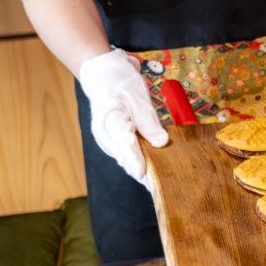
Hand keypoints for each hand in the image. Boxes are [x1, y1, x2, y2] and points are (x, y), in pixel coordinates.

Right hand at [78, 49, 168, 188]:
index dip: (134, 160)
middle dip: (144, 173)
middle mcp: (105, 136)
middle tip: (162, 189)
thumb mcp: (137, 96)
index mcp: (109, 120)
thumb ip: (148, 120)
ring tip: (163, 187)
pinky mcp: (115, 144)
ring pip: (128, 161)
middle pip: (126, 158)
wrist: (102, 76)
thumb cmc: (119, 82)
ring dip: (145, 171)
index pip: (123, 142)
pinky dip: (142, 164)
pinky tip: (157, 174)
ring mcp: (109, 141)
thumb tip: (161, 142)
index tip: (144, 175)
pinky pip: (129, 157)